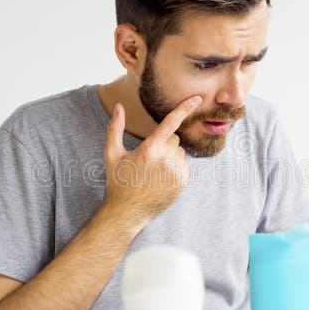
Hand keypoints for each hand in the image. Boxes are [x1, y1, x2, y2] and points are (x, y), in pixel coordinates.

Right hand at [102, 95, 201, 225]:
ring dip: (170, 156)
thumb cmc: (118, 181)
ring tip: (153, 171)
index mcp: (149, 149)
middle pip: (173, 139)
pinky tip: (161, 178)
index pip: (170, 123)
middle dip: (163, 144)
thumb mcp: (112, 154)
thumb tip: (118, 106)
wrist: (127, 212)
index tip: (197, 98)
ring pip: (179, 152)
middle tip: (148, 160)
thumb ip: (114, 128)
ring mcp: (176, 171)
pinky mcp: (182, 182)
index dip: (184, 108)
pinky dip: (176, 167)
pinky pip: (184, 165)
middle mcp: (165, 159)